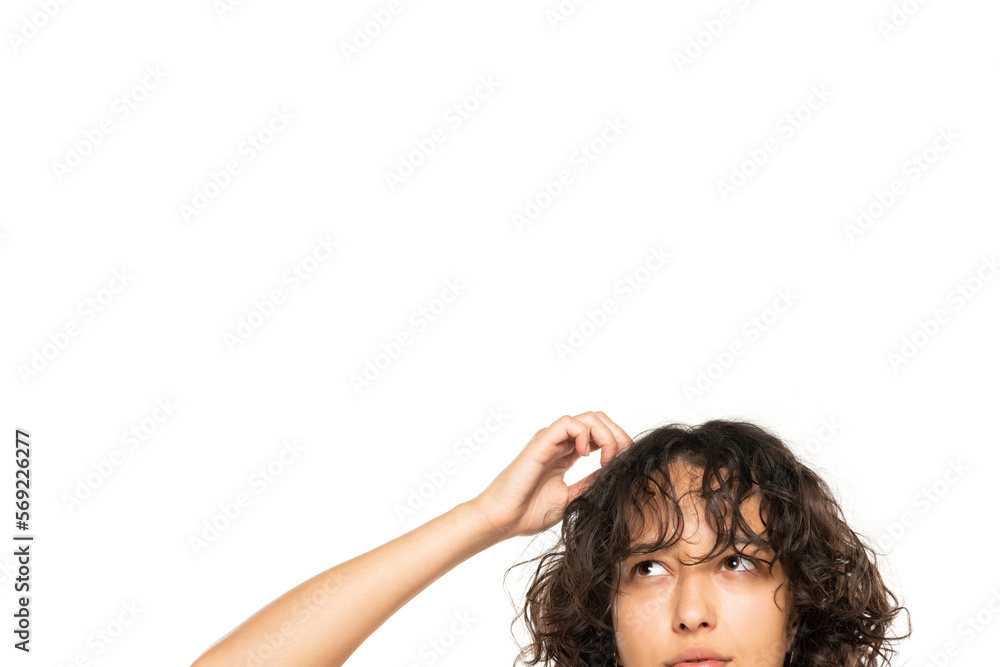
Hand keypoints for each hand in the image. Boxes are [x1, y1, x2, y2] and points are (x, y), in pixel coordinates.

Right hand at [468, 412, 632, 539]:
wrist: (502, 521)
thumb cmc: (528, 512)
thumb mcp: (571, 497)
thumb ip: (590, 482)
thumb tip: (614, 473)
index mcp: (565, 454)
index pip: (599, 434)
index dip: (617, 443)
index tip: (624, 463)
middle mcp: (559, 442)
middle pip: (597, 420)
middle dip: (617, 435)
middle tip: (621, 458)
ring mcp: (550, 440)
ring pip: (587, 418)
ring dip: (606, 435)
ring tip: (605, 459)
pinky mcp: (541, 442)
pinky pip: (568, 423)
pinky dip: (585, 434)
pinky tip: (587, 455)